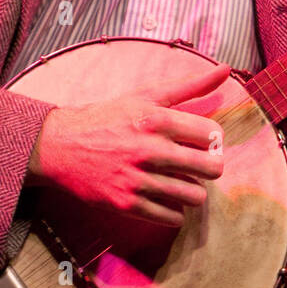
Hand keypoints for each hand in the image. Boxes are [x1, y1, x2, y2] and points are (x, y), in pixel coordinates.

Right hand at [24, 60, 230, 225]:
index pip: (213, 134)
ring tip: (180, 180)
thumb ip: (190, 85)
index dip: (212, 138)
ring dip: (193, 190)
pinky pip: (173, 218)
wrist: (61, 145)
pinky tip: (164, 196)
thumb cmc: (108, 117)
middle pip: (212, 168)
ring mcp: (138, 180)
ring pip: (195, 196)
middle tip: (198, 164)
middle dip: (210, 166)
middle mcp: (150, 150)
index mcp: (157, 119)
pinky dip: (174, 211)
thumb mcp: (147, 95)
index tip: (201, 140)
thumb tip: (226, 69)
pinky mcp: (127, 204)